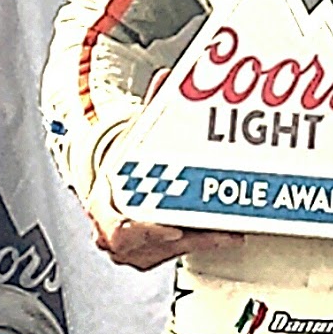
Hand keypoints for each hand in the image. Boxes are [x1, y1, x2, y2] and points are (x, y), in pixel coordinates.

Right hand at [87, 67, 242, 270]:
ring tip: (228, 230)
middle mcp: (113, 235)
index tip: (174, 229)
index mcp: (103, 207)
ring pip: (168, 253)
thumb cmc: (121, 164)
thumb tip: (164, 77)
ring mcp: (131, 250)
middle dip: (187, 238)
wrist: (110, 186)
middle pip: (152, 246)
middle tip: (218, 229)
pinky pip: (176, 254)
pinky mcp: (149, 256)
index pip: (121, 230)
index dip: (148, 232)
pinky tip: (223, 233)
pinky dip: (199, 243)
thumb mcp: (133, 138)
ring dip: (199, 242)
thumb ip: (150, 108)